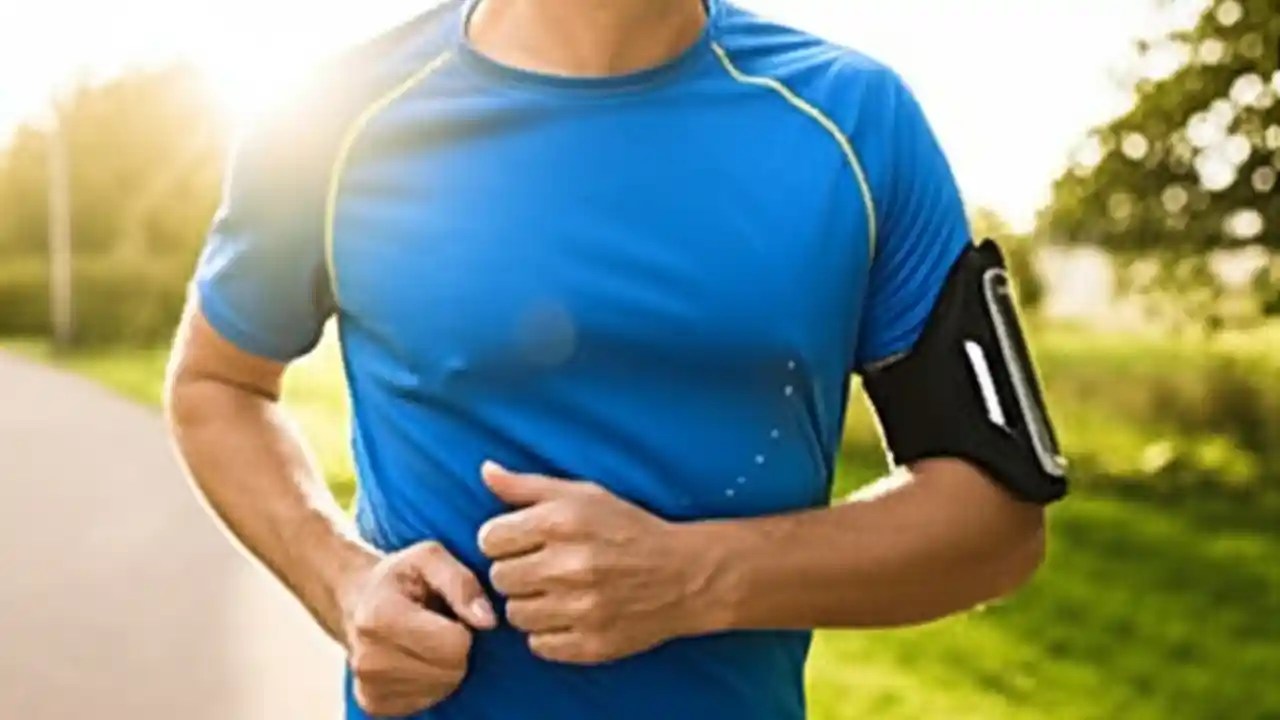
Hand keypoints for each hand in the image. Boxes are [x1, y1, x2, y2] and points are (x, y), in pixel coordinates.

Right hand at [339, 542, 496, 715]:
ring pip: (443, 688)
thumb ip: (462, 583)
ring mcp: (368, 687)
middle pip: (451, 670)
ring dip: (444, 666)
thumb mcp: (429, 557)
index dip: (462, 627)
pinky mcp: (373, 705)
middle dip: (456, 648)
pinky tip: (414, 660)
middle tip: (436, 626)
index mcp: (379, 617)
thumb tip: (487, 621)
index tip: (447, 612)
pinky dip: (430, 683)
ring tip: (424, 641)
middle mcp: (368, 659)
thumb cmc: (400, 577)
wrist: (358, 601)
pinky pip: (427, 702)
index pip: (454, 645)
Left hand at [477, 461, 713, 664]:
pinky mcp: (590, 643)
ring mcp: (579, 609)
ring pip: (515, 614)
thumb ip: (528, 486)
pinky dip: (549, 633)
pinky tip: (571, 615)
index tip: (524, 542)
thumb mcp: (583, 495)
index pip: (489, 539)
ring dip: (531, 604)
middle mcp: (568, 565)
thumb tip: (485, 470)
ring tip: (559, 591)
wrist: (685, 575)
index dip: (504, 540)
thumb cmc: (629, 528)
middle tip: (545, 567)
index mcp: (561, 522)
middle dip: (517, 571)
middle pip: (499, 577)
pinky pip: (538, 645)